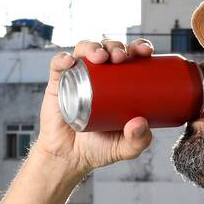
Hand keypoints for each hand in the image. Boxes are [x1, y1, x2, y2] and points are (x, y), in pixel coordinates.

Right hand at [33, 38, 155, 177]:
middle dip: (116, 46)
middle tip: (121, 57)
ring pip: (84, 50)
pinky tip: (70, 61)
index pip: (131, 57)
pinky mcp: (57, 83)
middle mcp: (98, 75)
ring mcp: (77, 77)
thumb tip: (140, 122)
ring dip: (93, 47)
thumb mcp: (126, 147)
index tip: (145, 51)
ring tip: (100, 56)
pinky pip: (57, 65)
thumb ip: (139, 140)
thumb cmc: (99, 148)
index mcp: (119, 82)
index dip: (138, 47)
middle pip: (108, 49)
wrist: (70, 158)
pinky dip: (62, 59)